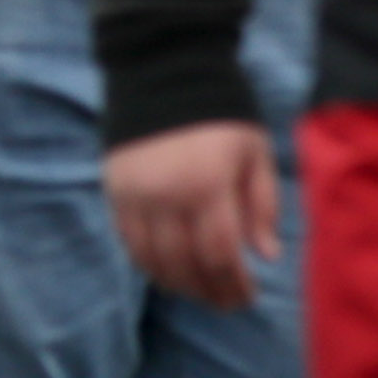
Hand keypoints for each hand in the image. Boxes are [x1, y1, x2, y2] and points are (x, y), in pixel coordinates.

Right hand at [108, 121, 282, 309]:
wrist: (161, 74)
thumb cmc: (219, 117)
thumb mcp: (255, 154)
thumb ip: (263, 205)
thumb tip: (265, 255)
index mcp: (207, 186)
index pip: (219, 254)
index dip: (234, 284)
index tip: (247, 297)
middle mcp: (166, 196)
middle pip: (185, 263)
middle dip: (209, 291)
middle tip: (226, 303)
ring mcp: (134, 194)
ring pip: (152, 258)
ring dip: (177, 283)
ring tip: (198, 291)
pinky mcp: (113, 188)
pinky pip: (127, 240)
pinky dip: (146, 262)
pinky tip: (166, 270)